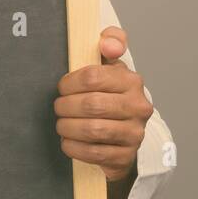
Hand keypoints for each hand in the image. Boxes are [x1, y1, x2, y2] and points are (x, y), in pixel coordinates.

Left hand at [54, 26, 152, 182]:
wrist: (122, 132)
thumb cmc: (108, 94)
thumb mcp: (108, 65)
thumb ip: (110, 42)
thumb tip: (109, 44)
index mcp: (131, 81)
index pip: (92, 77)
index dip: (68, 83)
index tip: (62, 88)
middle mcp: (138, 107)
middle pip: (90, 105)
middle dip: (65, 107)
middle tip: (59, 108)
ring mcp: (135, 133)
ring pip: (92, 130)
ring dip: (68, 127)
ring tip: (62, 124)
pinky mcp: (126, 156)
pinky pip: (94, 153)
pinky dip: (74, 147)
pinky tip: (69, 141)